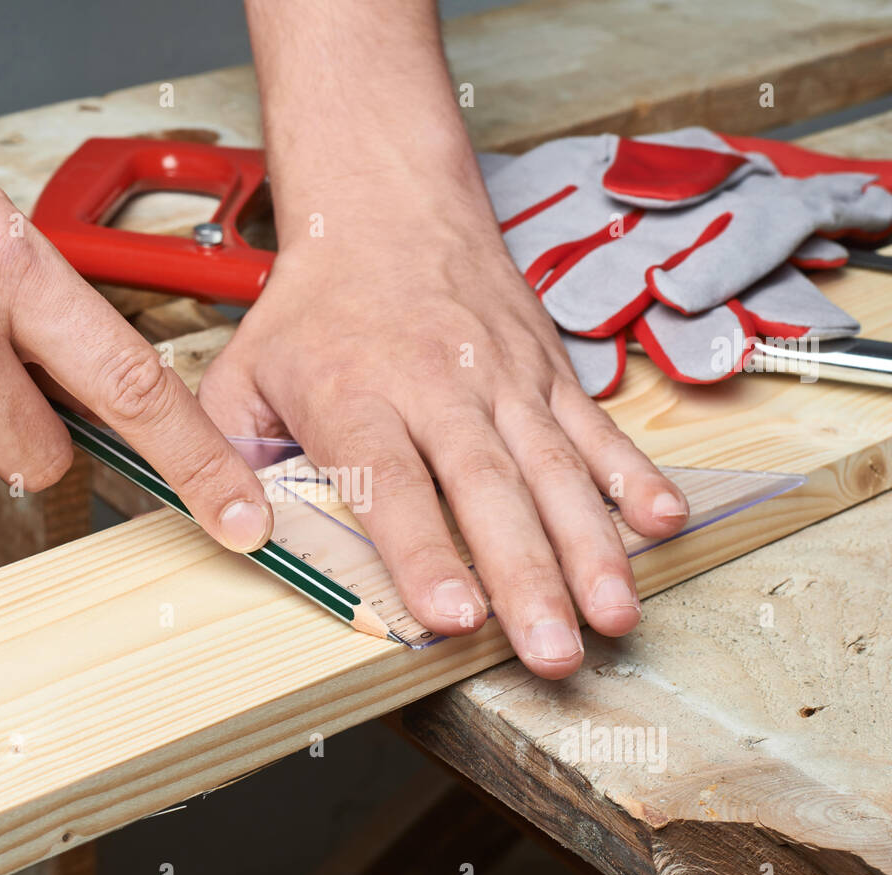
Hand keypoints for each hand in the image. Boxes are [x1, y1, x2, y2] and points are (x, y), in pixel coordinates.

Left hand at [199, 183, 688, 676]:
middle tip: (552, 649)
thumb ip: (228, 457)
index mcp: (356, 396)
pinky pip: (596, 425)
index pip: (391, 482)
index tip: (453, 615)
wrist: (386, 209)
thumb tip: (235, 536)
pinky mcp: (546, 368)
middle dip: (526, 574)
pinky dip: (633, 473)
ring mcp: (502, 378)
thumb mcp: (240, 375)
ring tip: (615, 613)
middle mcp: (437, 387)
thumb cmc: (312, 311)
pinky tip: (663, 522)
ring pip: (554, 466)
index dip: (424, 551)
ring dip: (590, 544)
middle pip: (487, 488)